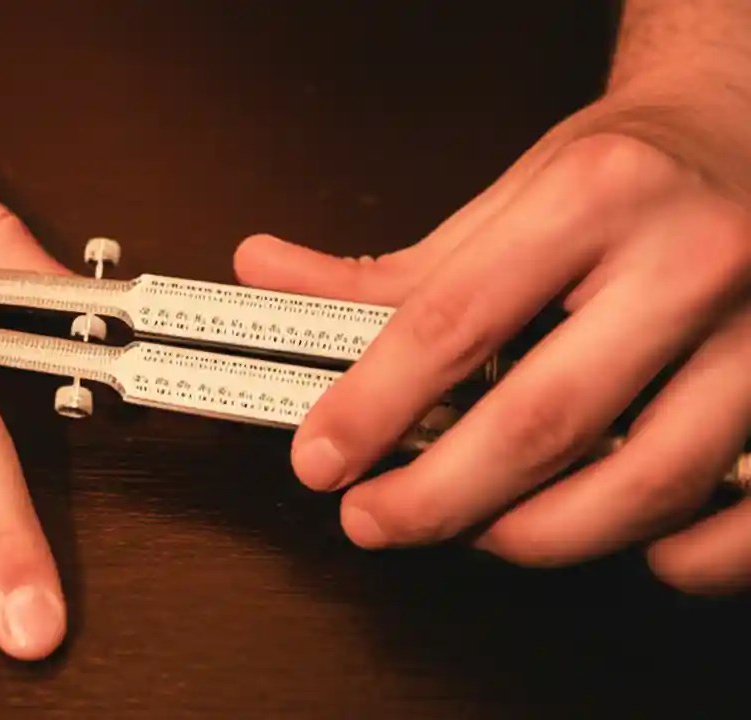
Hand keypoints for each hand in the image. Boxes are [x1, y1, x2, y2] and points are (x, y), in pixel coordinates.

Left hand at [234, 98, 749, 593]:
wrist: (750, 130)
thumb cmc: (625, 173)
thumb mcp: (506, 200)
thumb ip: (390, 268)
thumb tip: (267, 277)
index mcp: (597, 195)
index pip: (455, 323)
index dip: (372, 408)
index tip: (320, 461)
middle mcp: (692, 260)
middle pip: (543, 423)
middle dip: (436, 499)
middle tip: (372, 520)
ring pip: (643, 489)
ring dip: (533, 535)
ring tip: (474, 529)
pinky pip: (735, 524)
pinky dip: (665, 556)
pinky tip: (606, 532)